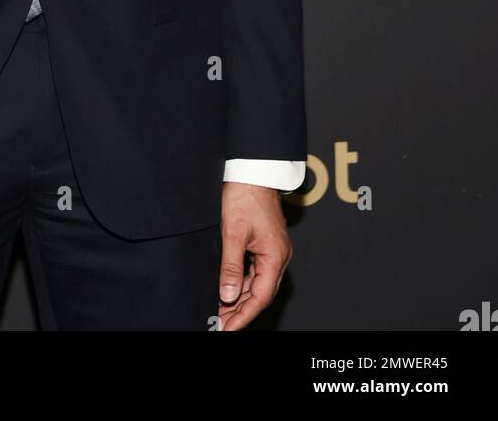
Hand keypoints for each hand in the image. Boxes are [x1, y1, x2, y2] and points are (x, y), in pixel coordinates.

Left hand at [217, 181, 292, 330]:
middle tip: (220, 322)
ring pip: (256, 283)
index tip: (227, 328)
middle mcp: (278, 256)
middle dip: (240, 310)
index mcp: (275, 256)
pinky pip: (255, 270)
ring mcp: (273, 250)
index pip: (260, 297)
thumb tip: (228, 294)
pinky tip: (227, 287)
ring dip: (239, 297)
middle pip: (260, 293)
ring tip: (220, 309)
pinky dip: (241, 281)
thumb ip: (230, 266)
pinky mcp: (265, 244)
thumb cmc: (246, 195)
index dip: (243, 315)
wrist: (252, 170)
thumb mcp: (233, 232)